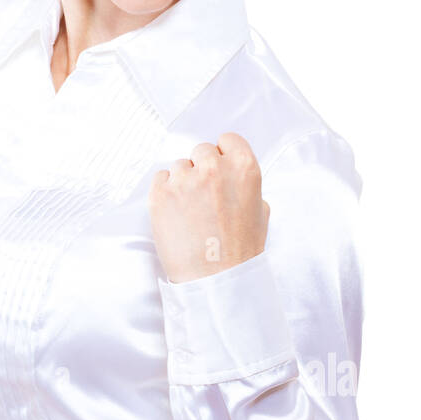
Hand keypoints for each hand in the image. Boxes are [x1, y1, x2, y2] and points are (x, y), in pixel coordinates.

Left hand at [148, 132, 269, 282]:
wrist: (215, 279)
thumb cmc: (240, 251)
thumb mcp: (260, 212)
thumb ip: (246, 185)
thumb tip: (232, 173)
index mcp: (244, 168)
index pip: (227, 140)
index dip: (223, 156)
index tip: (219, 172)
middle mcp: (213, 168)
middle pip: (201, 151)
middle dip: (202, 170)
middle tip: (204, 197)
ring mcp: (184, 180)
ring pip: (179, 166)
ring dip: (182, 182)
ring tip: (190, 211)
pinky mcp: (160, 193)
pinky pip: (160, 179)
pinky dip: (165, 193)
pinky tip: (175, 214)